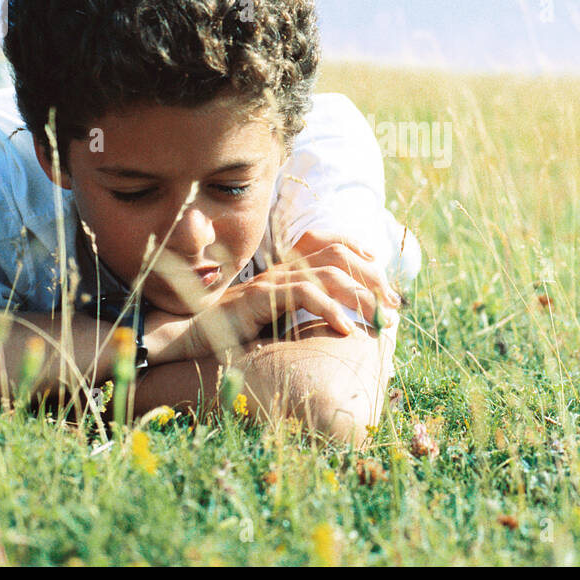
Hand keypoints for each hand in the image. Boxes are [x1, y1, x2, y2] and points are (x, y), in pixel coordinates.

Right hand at [181, 232, 400, 359]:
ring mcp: (270, 281)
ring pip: (329, 275)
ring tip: (381, 319)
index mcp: (286, 269)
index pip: (329, 242)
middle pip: (339, 255)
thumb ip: (300, 313)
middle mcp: (281, 269)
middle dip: (373, 279)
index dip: (360, 252)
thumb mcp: (273, 320)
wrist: (185, 337)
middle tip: (394, 306)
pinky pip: (303, 296)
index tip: (384, 278)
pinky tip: (346, 331)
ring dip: (362, 297)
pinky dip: (331, 311)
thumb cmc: (229, 332)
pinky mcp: (259, 298)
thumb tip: (341, 323)